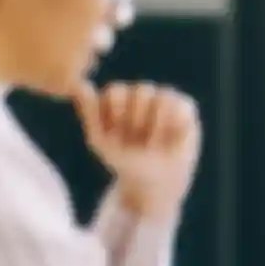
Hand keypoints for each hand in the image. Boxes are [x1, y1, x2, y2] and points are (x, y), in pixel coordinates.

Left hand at [74, 81, 201, 221]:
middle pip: (142, 91)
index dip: (117, 115)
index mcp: (118, 97)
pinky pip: (181, 107)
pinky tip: (170, 141)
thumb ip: (88, 112)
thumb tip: (79, 83)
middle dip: (139, 121)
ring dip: (157, 126)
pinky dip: (174, 127)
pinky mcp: (186, 107)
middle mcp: (141, 93)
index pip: (116, 91)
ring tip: (154, 143)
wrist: (154, 181)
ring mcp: (165, 98)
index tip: (117, 136)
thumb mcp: (100, 140)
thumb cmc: (124, 160)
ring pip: (163, 98)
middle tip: (139, 142)